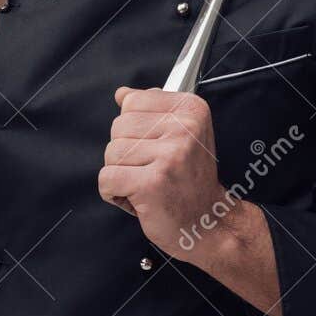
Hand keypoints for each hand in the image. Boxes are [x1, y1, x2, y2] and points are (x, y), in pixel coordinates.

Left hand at [98, 86, 229, 257]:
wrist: (208, 222)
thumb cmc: (190, 181)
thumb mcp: (181, 135)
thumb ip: (151, 110)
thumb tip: (122, 94)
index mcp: (191, 109)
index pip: (132, 101)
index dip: (135, 129)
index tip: (157, 147)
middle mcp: (184, 128)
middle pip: (118, 126)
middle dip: (126, 153)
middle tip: (153, 170)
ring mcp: (169, 155)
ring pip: (111, 153)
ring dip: (121, 174)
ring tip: (147, 184)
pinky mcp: (152, 182)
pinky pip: (107, 178)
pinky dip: (113, 193)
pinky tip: (137, 197)